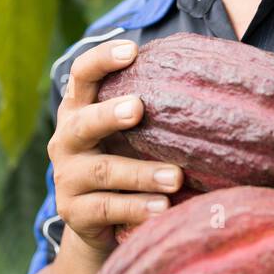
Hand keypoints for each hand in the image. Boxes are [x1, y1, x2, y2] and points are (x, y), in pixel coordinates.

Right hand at [47, 38, 183, 253]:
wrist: (96, 222)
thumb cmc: (124, 161)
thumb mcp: (129, 134)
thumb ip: (149, 110)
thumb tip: (208, 76)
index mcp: (78, 110)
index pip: (82, 75)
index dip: (102, 60)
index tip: (131, 50)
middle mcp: (66, 139)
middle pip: (84, 122)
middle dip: (110, 114)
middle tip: (139, 108)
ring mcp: (67, 177)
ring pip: (103, 171)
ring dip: (141, 173)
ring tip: (175, 177)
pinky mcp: (73, 212)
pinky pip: (107, 208)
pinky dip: (137, 207)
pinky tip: (162, 207)